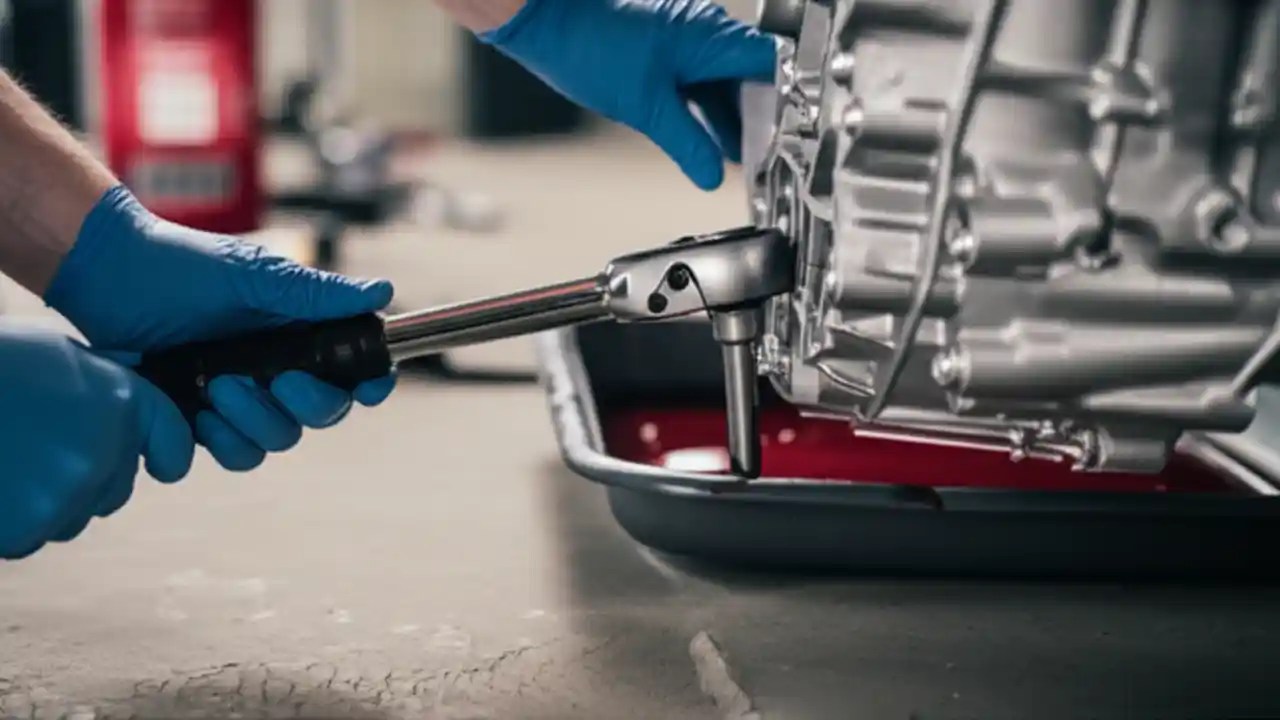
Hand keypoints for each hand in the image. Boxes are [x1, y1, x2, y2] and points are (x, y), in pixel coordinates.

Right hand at [0, 324, 193, 559]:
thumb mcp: (56, 351)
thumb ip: (103, 378)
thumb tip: (130, 386)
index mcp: (123, 400)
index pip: (174, 444)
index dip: (165, 455)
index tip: (157, 465)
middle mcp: (108, 449)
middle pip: (117, 489)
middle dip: (87, 480)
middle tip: (34, 451)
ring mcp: (69, 492)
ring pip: (72, 518)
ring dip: (44, 503)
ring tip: (7, 462)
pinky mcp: (28, 527)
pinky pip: (29, 538)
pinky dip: (9, 522)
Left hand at [43, 186, 396, 471]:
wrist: (106, 273)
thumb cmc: (182, 264)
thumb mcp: (255, 274)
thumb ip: (318, 293)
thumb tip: (383, 293)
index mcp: (301, 338)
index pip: (355, 375)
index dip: (370, 386)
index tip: (367, 387)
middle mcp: (275, 373)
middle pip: (320, 417)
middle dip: (304, 405)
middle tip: (273, 380)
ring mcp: (236, 401)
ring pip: (271, 443)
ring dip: (250, 423)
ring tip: (214, 385)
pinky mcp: (192, 421)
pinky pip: (216, 456)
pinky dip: (202, 443)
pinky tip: (183, 410)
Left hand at [480, 0, 776, 190]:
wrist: (543, 17)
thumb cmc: (590, 45)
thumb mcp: (647, 108)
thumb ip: (687, 144)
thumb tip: (712, 174)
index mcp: (712, 37)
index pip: (771, 65)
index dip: (784, 102)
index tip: (785, 137)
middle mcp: (705, 29)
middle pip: (750, 75)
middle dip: (757, 117)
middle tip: (762, 156)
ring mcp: (684, 35)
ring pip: (722, 79)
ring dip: (729, 115)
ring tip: (737, 155)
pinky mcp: (663, 44)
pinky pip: (698, 76)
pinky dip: (704, 106)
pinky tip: (705, 136)